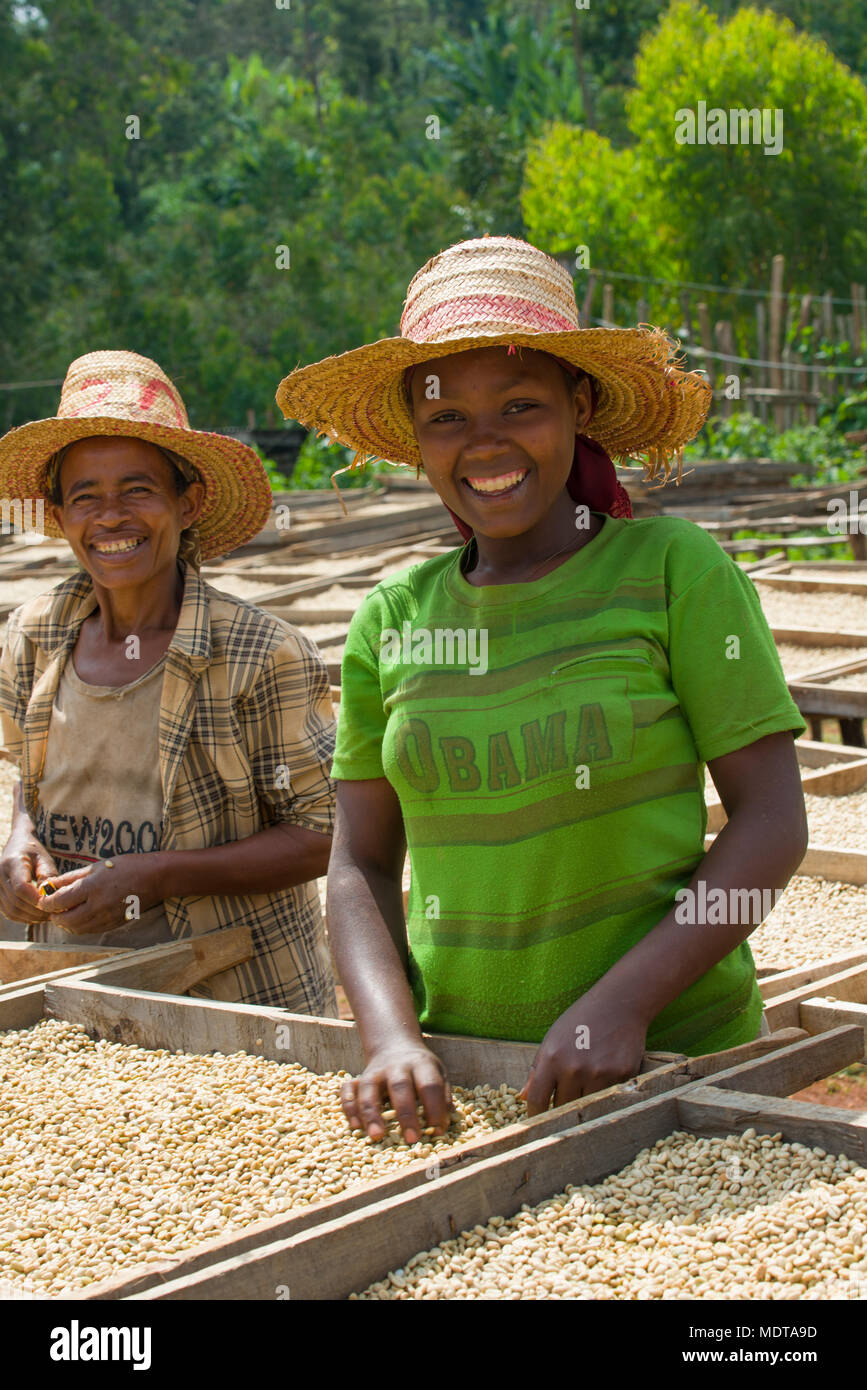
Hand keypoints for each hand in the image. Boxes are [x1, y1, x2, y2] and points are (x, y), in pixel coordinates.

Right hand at [0, 832, 58, 923]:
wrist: (16, 845)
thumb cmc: (33, 851)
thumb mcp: (44, 859)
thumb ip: (47, 876)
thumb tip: (48, 897)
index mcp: (12, 862)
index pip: (21, 887)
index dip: (37, 899)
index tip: (53, 903)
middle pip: (16, 901)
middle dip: (36, 911)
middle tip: (54, 913)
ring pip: (11, 910)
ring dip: (31, 917)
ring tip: (47, 915)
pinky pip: (8, 912)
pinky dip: (23, 918)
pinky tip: (36, 916)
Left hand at [37, 855, 163, 935]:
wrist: (154, 878)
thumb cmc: (125, 867)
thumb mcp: (95, 867)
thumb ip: (70, 878)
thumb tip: (49, 886)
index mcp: (92, 887)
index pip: (60, 901)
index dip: (47, 902)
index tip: (43, 899)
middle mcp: (98, 905)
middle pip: (66, 920)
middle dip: (54, 916)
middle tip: (52, 909)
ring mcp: (107, 917)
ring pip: (77, 929)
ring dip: (66, 924)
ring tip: (64, 914)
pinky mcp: (114, 924)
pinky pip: (90, 931)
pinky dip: (80, 927)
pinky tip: (80, 917)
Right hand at [341, 1039, 452, 1144]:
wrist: (395, 1045)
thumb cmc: (421, 1069)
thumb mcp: (439, 1073)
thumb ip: (443, 1096)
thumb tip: (442, 1125)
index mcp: (421, 1064)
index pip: (430, 1085)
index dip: (435, 1108)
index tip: (437, 1130)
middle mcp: (397, 1066)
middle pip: (400, 1086)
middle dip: (406, 1113)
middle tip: (412, 1138)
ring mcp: (376, 1071)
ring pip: (369, 1088)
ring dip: (371, 1112)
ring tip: (376, 1136)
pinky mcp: (360, 1077)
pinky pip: (348, 1089)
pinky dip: (349, 1106)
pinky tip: (355, 1126)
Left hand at [519, 992, 648, 1115]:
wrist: (619, 1004)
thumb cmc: (581, 1020)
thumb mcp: (552, 1039)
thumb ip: (537, 1069)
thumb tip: (524, 1097)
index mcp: (552, 1058)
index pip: (538, 1099)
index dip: (535, 1116)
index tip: (536, 1123)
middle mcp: (574, 1068)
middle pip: (562, 1108)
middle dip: (561, 1109)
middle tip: (565, 1103)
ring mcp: (599, 1073)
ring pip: (586, 1106)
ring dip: (584, 1102)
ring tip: (587, 1085)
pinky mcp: (621, 1076)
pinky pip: (608, 1097)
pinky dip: (605, 1093)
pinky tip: (606, 1074)